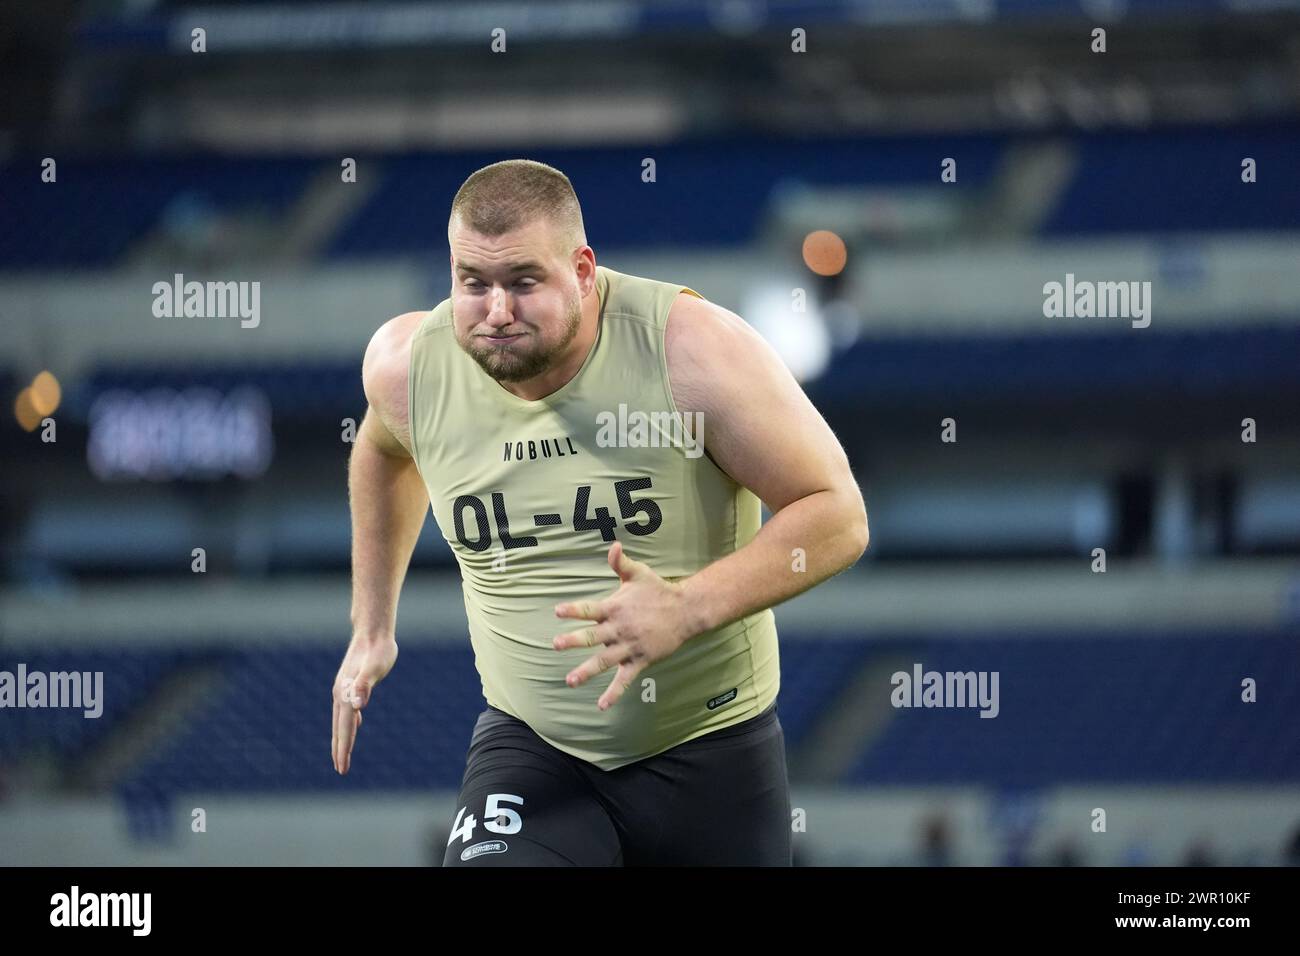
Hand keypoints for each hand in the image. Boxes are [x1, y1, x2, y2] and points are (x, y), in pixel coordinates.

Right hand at [331, 635, 398, 773]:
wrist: (373, 632)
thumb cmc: (378, 650)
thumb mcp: (376, 667)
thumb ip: (365, 685)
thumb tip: (358, 706)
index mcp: (346, 694)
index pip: (345, 728)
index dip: (344, 748)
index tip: (342, 768)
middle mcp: (341, 693)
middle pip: (339, 727)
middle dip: (340, 749)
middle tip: (341, 769)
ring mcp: (345, 688)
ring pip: (342, 719)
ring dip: (342, 737)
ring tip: (342, 753)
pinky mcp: (351, 683)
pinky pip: (348, 708)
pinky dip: (349, 720)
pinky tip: (355, 722)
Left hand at [553, 541, 695, 710]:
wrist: (686, 611)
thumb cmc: (658, 590)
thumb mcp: (639, 573)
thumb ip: (621, 563)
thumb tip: (613, 545)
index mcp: (616, 607)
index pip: (590, 609)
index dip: (574, 610)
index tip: (558, 612)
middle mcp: (620, 628)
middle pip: (593, 636)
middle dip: (574, 641)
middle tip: (556, 644)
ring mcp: (630, 646)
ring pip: (604, 661)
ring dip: (587, 671)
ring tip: (570, 680)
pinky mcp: (640, 660)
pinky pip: (625, 680)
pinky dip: (614, 693)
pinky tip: (601, 706)